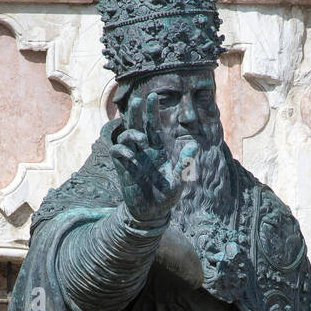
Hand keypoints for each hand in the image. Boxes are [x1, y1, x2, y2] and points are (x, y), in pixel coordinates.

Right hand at [110, 91, 196, 226]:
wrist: (152, 214)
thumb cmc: (166, 197)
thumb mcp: (179, 181)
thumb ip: (184, 163)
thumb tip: (194, 145)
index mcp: (158, 150)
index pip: (153, 126)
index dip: (152, 111)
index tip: (153, 96)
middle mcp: (144, 151)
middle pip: (137, 125)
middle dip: (136, 112)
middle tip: (137, 99)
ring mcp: (133, 159)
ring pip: (126, 136)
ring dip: (132, 133)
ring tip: (142, 140)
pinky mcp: (123, 169)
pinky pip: (117, 152)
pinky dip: (121, 149)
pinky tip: (130, 155)